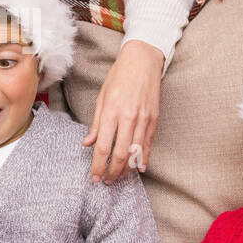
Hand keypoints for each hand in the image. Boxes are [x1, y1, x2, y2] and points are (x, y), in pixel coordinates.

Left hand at [82, 40, 163, 183]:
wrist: (143, 60)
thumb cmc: (119, 77)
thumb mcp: (101, 97)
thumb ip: (96, 123)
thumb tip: (87, 143)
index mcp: (111, 112)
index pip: (103, 147)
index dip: (98, 165)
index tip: (94, 177)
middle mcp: (128, 118)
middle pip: (120, 154)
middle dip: (112, 172)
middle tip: (106, 181)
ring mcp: (144, 119)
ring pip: (136, 153)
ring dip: (127, 169)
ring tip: (119, 177)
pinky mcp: (154, 119)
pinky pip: (148, 144)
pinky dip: (144, 158)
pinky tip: (139, 168)